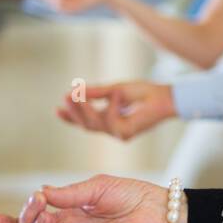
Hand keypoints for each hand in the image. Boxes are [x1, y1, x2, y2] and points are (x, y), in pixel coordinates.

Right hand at [57, 80, 176, 140]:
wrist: (165, 97)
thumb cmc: (144, 92)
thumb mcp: (115, 89)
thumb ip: (96, 92)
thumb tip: (73, 91)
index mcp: (108, 118)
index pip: (85, 120)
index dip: (70, 117)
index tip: (57, 109)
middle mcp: (112, 128)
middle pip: (86, 125)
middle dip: (74, 112)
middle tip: (65, 98)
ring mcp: (119, 133)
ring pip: (94, 124)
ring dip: (85, 108)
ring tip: (79, 93)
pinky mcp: (127, 133)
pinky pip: (111, 121)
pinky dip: (113, 106)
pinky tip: (118, 93)